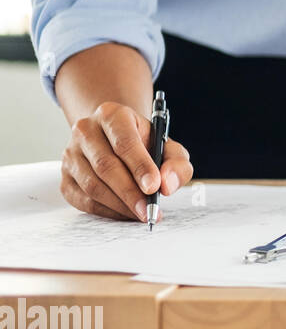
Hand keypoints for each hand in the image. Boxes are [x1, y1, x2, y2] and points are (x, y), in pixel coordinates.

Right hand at [61, 101, 192, 220]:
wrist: (118, 143)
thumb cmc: (146, 146)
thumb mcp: (169, 148)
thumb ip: (176, 164)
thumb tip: (166, 185)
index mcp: (112, 115)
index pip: (124, 142)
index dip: (139, 167)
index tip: (154, 188)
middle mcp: (86, 130)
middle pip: (106, 166)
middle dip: (131, 192)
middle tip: (149, 209)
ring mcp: (71, 154)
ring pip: (92, 185)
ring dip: (119, 205)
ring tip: (142, 213)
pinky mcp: (65, 178)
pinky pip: (83, 200)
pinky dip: (107, 211)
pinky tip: (126, 213)